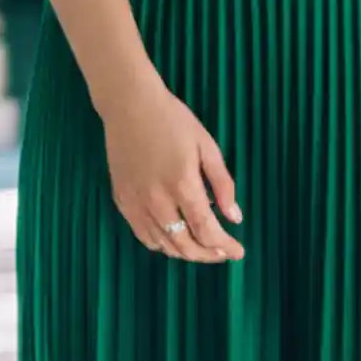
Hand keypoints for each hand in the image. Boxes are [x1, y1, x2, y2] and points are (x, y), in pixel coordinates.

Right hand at [96, 74, 244, 262]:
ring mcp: (135, 203)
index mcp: (182, 185)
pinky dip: (162, 244)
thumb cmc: (173, 121)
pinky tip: (174, 239)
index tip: (238, 251)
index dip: (224, 246)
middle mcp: (157, 201)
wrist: (129, 106)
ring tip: (202, 249)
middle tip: (222, 253)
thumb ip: (223, 184)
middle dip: (207, 254)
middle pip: (184, 245)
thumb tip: (235, 217)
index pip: (206, 230)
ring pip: (163, 245)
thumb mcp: (207, 147)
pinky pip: (143, 235)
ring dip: (186, 253)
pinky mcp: (122, 201)